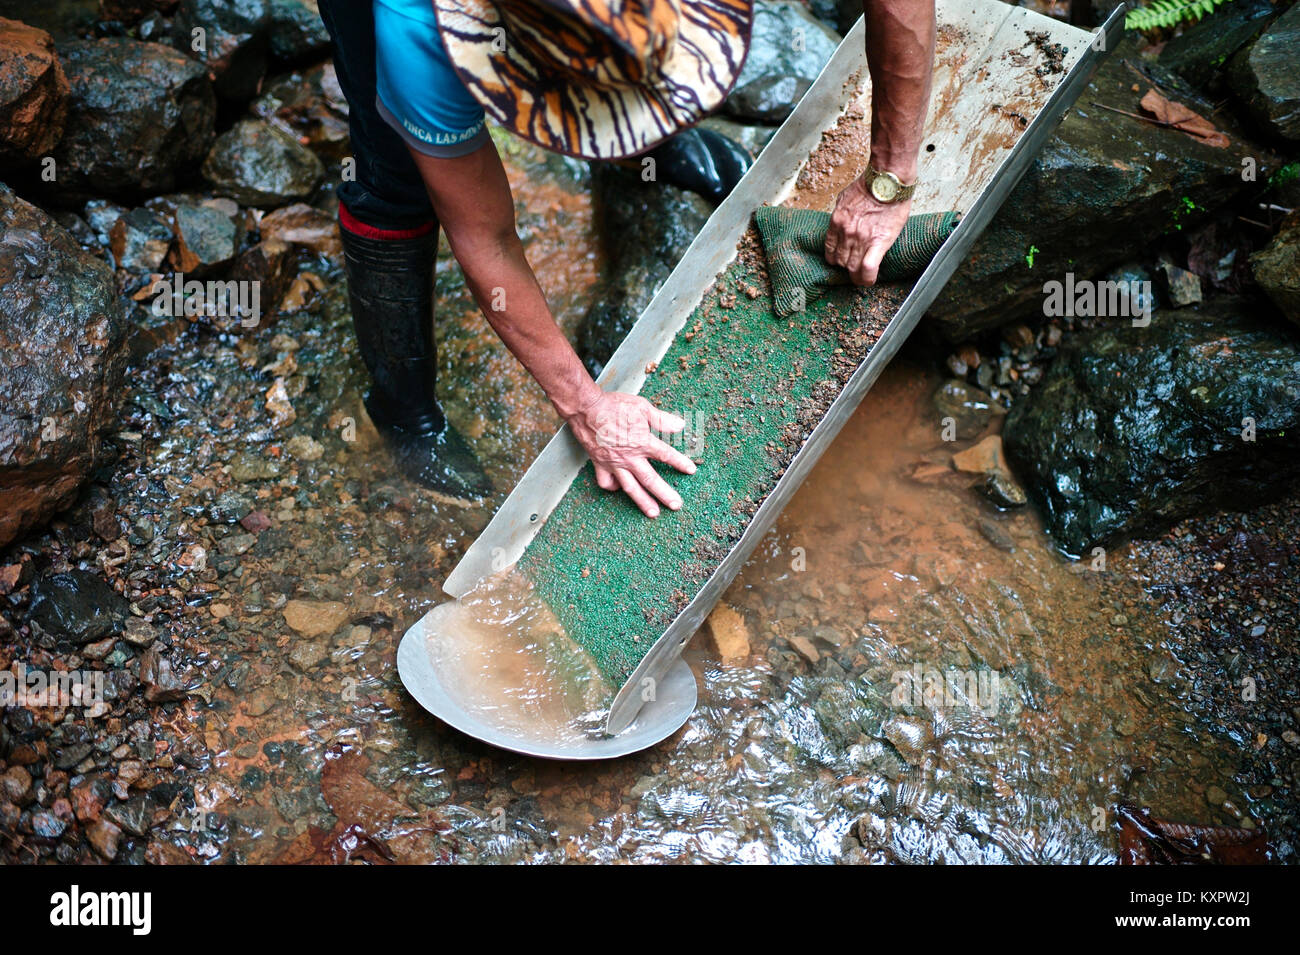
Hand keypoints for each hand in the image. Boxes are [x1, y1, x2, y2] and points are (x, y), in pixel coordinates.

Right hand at [565, 390, 696, 517]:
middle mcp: (629, 457)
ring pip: (631, 487)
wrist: (586, 409)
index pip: (666, 455)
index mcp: (642, 442)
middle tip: (676, 505)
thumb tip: (680, 425)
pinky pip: (607, 483)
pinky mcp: (600, 464)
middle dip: (665, 494)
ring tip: (653, 513)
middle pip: (651, 480)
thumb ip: (662, 419)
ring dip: (643, 502)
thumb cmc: (613, 406)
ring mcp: (614, 464)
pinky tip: (620, 488)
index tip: (691, 471)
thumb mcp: (642, 408)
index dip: (680, 463)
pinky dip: (614, 488)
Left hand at [824, 175, 912, 285]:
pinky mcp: (878, 242)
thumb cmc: (871, 185)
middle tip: (854, 268)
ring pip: (852, 267)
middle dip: (846, 267)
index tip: (841, 260)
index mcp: (836, 222)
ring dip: (856, 275)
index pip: (829, 250)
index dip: (835, 258)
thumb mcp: (845, 197)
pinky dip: (867, 278)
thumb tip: (841, 220)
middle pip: (841, 261)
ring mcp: (861, 239)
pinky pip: (868, 268)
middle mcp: (846, 232)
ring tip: (861, 277)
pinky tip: (869, 281)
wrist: (887, 181)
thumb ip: (841, 213)